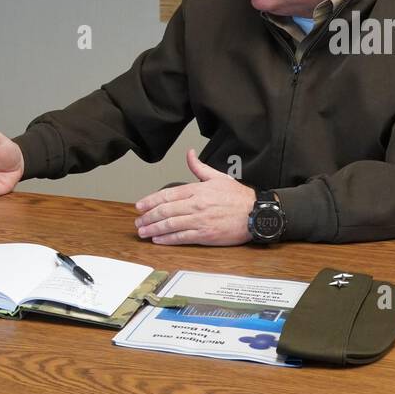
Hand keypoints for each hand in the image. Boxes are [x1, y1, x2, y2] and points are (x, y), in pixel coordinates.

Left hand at [133, 148, 255, 245]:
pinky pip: (181, 237)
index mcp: (197, 190)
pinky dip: (167, 239)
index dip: (150, 201)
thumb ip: (199, 167)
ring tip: (143, 232)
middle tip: (138, 222)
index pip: (167, 194)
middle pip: (165, 211)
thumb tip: (189, 154)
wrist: (256, 214)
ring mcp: (200, 220)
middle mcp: (196, 205)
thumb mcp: (218, 177)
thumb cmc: (239, 197)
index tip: (140, 206)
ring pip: (170, 225)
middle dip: (148, 217)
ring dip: (153, 229)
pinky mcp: (205, 235)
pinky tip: (158, 239)